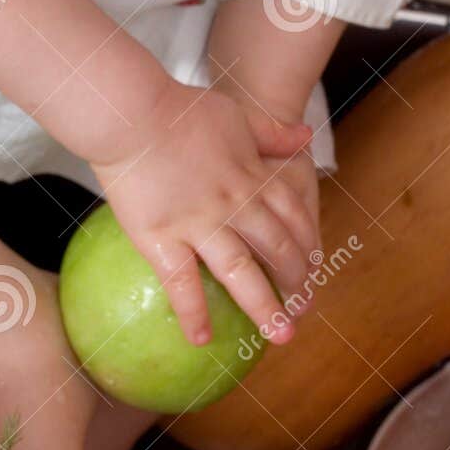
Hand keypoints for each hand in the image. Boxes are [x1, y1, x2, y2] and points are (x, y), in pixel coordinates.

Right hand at [79, 76, 319, 346]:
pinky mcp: (162, 237)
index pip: (294, 217)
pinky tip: (202, 339)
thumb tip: (306, 137)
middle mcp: (234, 204)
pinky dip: (193, 312)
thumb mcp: (238, 114)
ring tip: (280, 337)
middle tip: (305, 312)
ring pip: (241, 272)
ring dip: (264, 307)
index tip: (316, 270)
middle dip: (296, 283)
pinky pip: (182, 282)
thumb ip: (272, 132)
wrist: (133, 113)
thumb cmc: (181, 110)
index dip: (308, 245)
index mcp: (253, 176)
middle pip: (276, 249)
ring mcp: (200, 223)